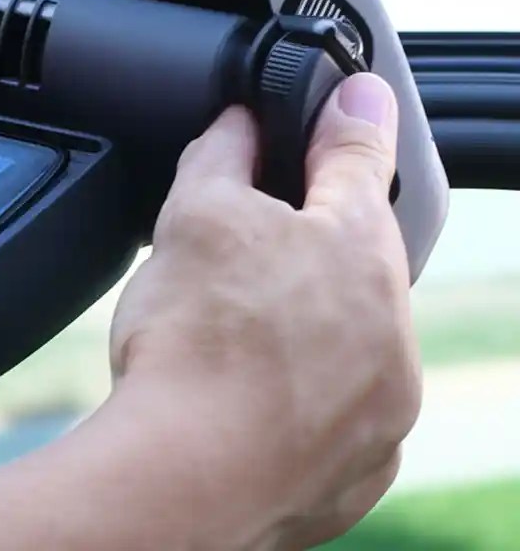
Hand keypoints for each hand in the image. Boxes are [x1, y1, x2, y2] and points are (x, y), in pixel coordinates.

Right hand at [101, 72, 418, 548]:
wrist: (184, 477)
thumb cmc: (192, 346)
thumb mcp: (193, 216)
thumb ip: (223, 156)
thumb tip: (238, 121)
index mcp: (357, 248)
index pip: (360, 159)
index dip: (349, 121)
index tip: (353, 98)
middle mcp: (392, 324)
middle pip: (357, 259)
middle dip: (310, 245)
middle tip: (244, 255)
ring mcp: (386, 401)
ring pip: (354, 339)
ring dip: (310, 328)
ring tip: (233, 340)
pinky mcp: (363, 465)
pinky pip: (341, 412)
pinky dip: (304, 399)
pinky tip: (248, 400)